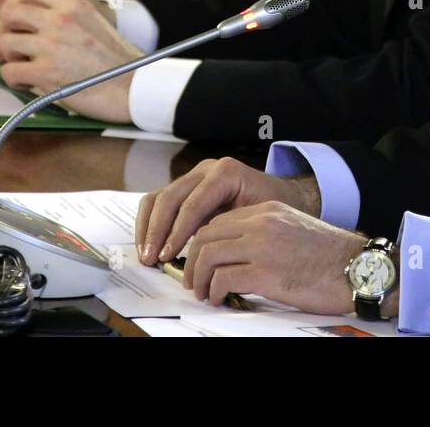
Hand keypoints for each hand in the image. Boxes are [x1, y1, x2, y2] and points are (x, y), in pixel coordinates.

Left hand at [0, 0, 133, 121]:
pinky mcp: (47, 72)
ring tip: (25, 66)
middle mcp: (62, 19)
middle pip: (9, 11)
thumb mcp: (95, 21)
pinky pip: (9, 72)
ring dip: (9, 57)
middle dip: (6, 30)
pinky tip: (29, 83)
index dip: (16, 6)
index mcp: (74, 4)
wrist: (133, 88)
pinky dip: (14, 80)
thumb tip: (34, 17)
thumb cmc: (115, 60)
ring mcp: (53, 45)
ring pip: (4, 42)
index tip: (22, 24)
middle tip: (17, 45)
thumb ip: (67, 14)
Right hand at [135, 156, 320, 263]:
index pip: (192, 205)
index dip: (177, 233)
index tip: (167, 257)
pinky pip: (158, 202)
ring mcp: (193, 177)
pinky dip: (149, 223)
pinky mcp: (185, 189)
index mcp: (225, 173)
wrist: (282, 195)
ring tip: (146, 256)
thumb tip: (206, 257)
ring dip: (148, 228)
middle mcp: (205, 170)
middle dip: (157, 232)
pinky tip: (148, 246)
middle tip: (151, 259)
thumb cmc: (275, 208)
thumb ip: (233, 231)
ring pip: (158, 198)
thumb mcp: (261, 217)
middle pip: (170, 198)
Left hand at [183, 202, 372, 313]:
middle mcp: (262, 222)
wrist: (359, 270)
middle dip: (192, 260)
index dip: (202, 244)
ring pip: (208, 256)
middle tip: (193, 280)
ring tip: (204, 292)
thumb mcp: (293, 232)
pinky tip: (220, 299)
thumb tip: (236, 255)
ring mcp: (262, 246)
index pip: (219, 221)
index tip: (200, 261)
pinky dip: (215, 291)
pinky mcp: (265, 273)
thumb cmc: (331, 258)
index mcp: (268, 211)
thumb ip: (265, 234)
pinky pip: (223, 279)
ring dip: (199, 278)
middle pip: (206, 236)